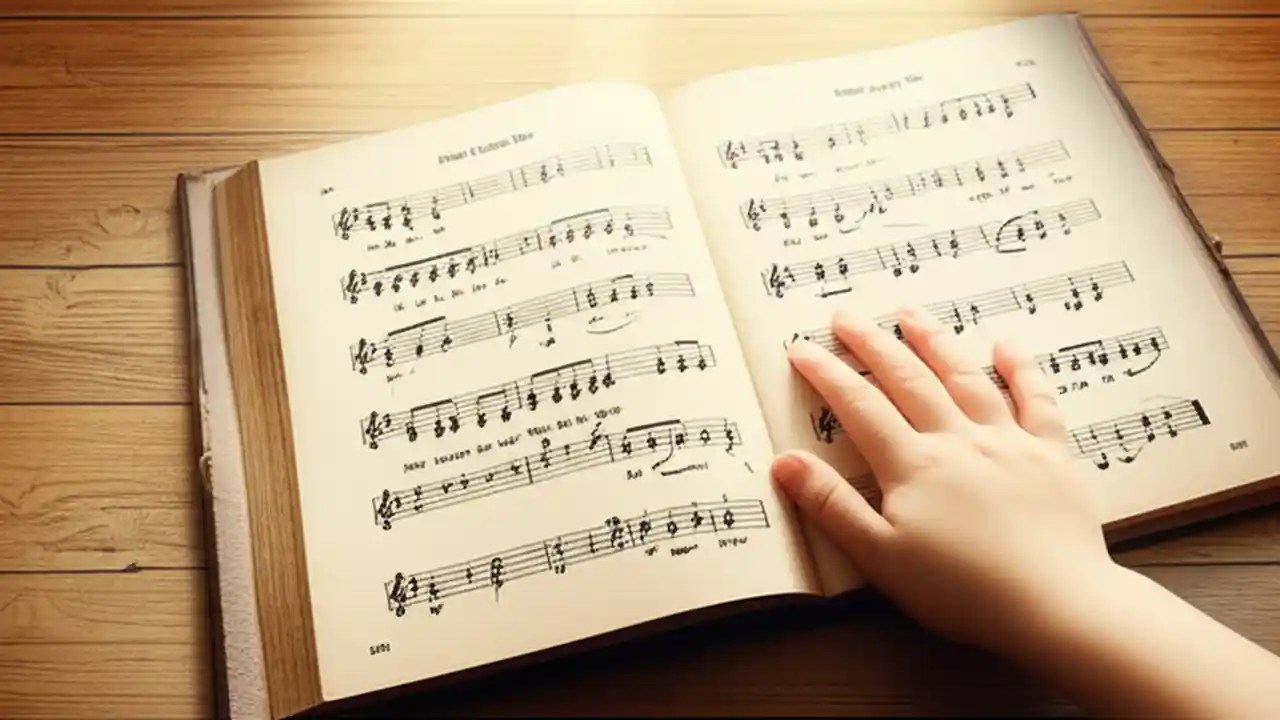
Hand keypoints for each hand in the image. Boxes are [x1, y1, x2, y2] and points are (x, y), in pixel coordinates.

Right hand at [772, 307, 1117, 655]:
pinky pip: (1036, 398)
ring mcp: (1009, 442)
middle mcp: (959, 440)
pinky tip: (1006, 345)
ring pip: (965, 377)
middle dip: (872, 344)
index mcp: (913, 465)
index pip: (860, 407)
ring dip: (934, 341)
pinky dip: (1021, 368)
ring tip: (909, 313)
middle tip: (846, 317)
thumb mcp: (882, 558)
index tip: (801, 348)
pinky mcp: (1052, 454)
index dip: (827, 374)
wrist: (1057, 606)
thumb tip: (785, 462)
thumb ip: (833, 506)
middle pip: (908, 379)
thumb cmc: (964, 592)